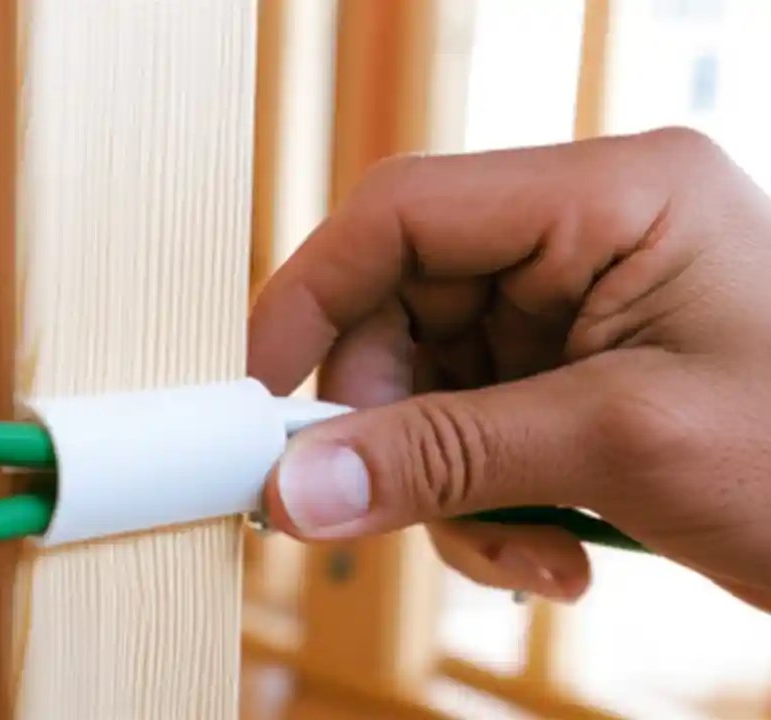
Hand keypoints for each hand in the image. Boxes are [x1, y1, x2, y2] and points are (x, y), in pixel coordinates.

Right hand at [249, 127, 770, 609]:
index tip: (260, 393)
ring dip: (444, 483)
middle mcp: (585, 235)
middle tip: (387, 502)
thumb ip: (445, 459)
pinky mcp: (575, 374)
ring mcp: (579, 308)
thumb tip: (299, 487)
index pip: (407, 211)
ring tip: (522, 556)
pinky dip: (482, 503)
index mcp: (612, 193)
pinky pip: (470, 429)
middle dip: (391, 420)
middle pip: (405, 307)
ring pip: (428, 383)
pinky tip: (552, 554)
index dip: (313, 296)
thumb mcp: (622, 448)